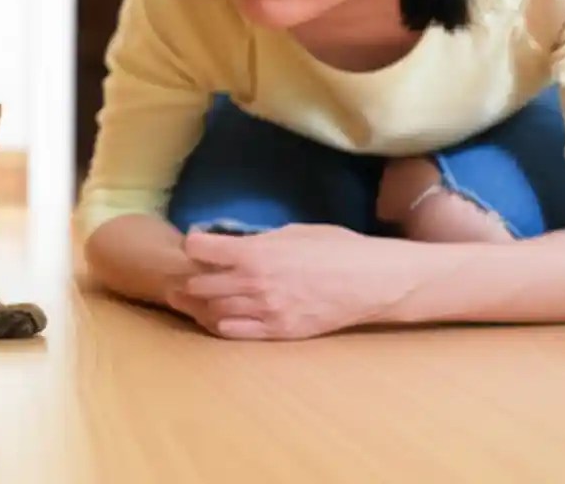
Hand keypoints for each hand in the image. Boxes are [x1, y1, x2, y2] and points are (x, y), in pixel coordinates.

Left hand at [165, 224, 420, 339]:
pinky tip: (224, 315)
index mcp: (255, 253)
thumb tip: (234, 243)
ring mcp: (264, 311)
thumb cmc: (337, 249)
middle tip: (195, 272)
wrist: (372, 282)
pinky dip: (221, 323)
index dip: (194, 244)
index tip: (198, 244)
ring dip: (202, 303)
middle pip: (197, 284)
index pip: (198, 249)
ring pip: (211, 312)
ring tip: (203, 296)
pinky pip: (233, 332)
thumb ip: (259, 241)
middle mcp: (253, 284)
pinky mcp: (277, 332)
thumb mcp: (294, 232)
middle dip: (192, 276)